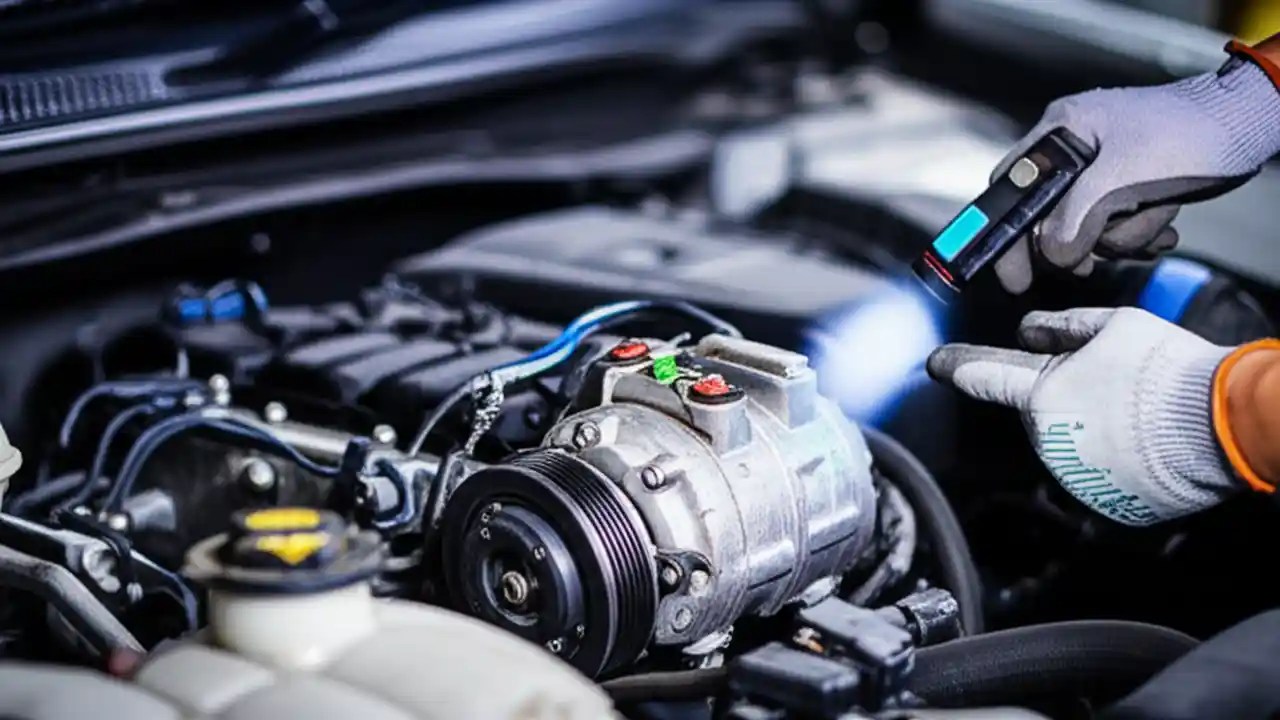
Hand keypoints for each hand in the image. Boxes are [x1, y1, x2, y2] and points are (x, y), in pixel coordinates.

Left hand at [927, 308, 1238, 524]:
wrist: (1220, 426)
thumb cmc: (1167, 371)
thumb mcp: (1113, 325)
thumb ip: (1060, 328)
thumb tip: (1026, 332)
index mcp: (1041, 394)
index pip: (984, 376)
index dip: (957, 365)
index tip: (935, 363)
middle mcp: (1047, 440)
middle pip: (1037, 410)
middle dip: (1061, 395)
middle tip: (1114, 384)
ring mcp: (1072, 475)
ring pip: (1065, 441)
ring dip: (1087, 427)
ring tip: (1135, 412)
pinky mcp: (1100, 502)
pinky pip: (1093, 473)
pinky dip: (1110, 458)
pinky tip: (1142, 442)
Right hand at [992, 60, 1279, 292]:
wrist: (1250, 123)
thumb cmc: (1191, 133)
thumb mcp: (1126, 175)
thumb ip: (1078, 214)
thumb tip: (1052, 254)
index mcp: (1062, 131)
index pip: (1012, 186)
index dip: (1005, 232)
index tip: (1012, 274)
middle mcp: (1075, 150)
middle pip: (1048, 216)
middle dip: (1078, 241)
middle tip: (1088, 264)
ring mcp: (1102, 170)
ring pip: (1086, 227)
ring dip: (1121, 237)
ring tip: (1153, 222)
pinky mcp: (1128, 186)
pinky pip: (1115, 226)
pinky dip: (1138, 234)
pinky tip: (1164, 227)